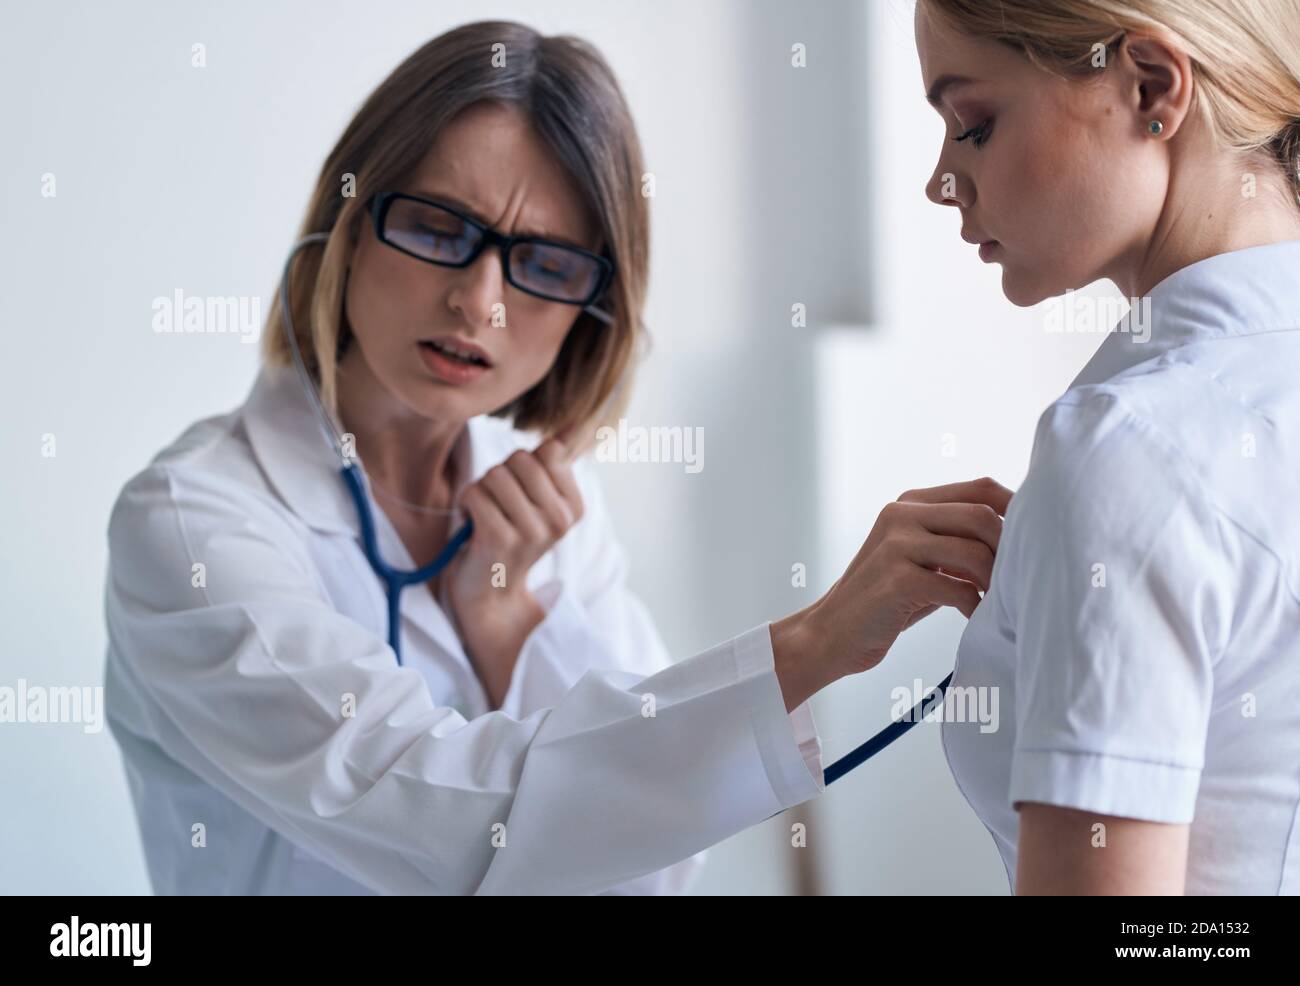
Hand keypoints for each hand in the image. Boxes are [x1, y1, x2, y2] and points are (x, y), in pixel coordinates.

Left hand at [443, 439, 584, 707]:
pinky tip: (473, 525)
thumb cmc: (511, 538)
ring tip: (486, 515)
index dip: (524, 465)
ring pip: (495, 474)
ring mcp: (532, 532)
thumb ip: (553, 465)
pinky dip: (466, 504)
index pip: (549, 451)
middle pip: (520, 459)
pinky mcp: (500, 540)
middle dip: (500, 475)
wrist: (491, 594)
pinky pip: (474, 493)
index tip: (521, 494)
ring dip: (481, 491)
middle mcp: (560, 521)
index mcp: (574, 507)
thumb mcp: (540, 503)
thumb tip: (572, 425)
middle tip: (499, 506)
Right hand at [771, 477, 1012, 710]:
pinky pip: (957, 587)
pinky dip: (974, 606)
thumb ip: (957, 544)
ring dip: (995, 583)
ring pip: (974, 552)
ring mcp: (896, 543)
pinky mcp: (897, 578)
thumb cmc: (885, 602)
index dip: (1016, 508)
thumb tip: (1019, 540)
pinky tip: (973, 617)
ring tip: (997, 602)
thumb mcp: (921, 562)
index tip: (1037, 537)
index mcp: (910, 504)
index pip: (980, 488)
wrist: (832, 634)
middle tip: (1018, 580)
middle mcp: (901, 515)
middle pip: (982, 516)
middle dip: (1010, 550)